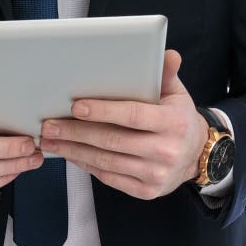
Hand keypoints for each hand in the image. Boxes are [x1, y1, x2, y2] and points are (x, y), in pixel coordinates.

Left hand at [39, 49, 208, 199]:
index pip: (133, 115)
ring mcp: (156, 174)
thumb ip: (166, 73)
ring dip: (74, 151)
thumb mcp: (176, 93)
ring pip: (107, 162)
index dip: (103, 111)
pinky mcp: (146, 191)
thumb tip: (168, 53)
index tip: (75, 106)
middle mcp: (165, 151)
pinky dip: (86, 165)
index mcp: (173, 123)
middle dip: (76, 132)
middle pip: (113, 141)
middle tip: (49, 125)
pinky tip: (70, 154)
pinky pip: (110, 178)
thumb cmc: (178, 117)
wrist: (196, 156)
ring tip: (51, 140)